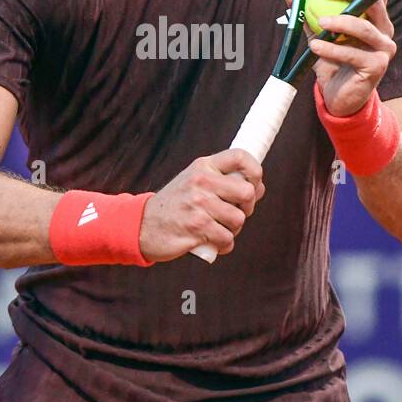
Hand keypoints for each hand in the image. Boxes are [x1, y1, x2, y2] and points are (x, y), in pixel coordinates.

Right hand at [139, 149, 264, 261]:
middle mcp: (201, 182)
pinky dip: (223, 245)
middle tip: (235, 213)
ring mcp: (198, 205)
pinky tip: (211, 242)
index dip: (255, 171)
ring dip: (233, 230)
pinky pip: (227, 239)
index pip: (240, 156)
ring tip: (217, 229)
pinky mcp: (196, 228)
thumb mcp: (194, 182)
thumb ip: (222, 180)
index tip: (254, 185)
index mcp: (203, 166)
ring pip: (238, 220)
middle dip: (247, 208)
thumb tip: (257, 188)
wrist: (143, 225)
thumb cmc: (176, 204)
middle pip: (247, 192)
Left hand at [283, 0, 395, 116]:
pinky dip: (332, 49)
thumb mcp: (318, 33)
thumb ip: (306, 11)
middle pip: (373, 1)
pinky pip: (352, 54)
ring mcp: (384, 48)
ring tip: (321, 22)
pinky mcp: (377, 66)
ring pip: (364, 27)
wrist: (339, 97)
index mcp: (374, 17)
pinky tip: (316, 47)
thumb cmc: (331, 61)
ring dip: (341, 22)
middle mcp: (384, 29)